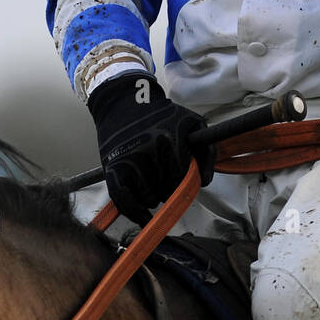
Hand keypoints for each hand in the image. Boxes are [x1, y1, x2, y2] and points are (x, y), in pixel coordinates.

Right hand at [88, 73, 213, 223]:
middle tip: (168, 177)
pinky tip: (144, 217)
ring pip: (149, 197)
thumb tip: (204, 181)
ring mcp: (128, 161)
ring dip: (155, 196)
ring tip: (155, 181)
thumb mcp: (192, 122)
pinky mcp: (112, 169)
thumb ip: (207, 150)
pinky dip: (134, 212)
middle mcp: (147, 150)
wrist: (123, 103)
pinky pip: (123, 200)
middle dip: (171, 187)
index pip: (182, 176)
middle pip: (167, 189)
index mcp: (169, 139)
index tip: (185, 176)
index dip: (186, 180)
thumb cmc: (162, 115)